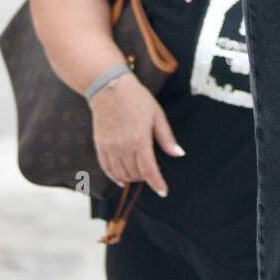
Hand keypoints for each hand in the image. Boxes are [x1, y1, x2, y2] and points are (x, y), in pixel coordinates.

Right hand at [90, 73, 184, 197]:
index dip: (157, 183)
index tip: (164, 192)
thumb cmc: (137, 99)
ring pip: (121, 174)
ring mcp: (110, 148)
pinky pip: (107, 169)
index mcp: (139, 140)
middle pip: (135, 174)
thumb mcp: (157, 115)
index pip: (149, 170)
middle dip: (146, 178)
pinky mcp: (100, 146)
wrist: (109, 88)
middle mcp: (123, 148)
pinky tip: (122, 179)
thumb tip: (178, 154)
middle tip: (154, 172)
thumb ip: (166, 137)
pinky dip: (115, 177)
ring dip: (132, 178)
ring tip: (140, 174)